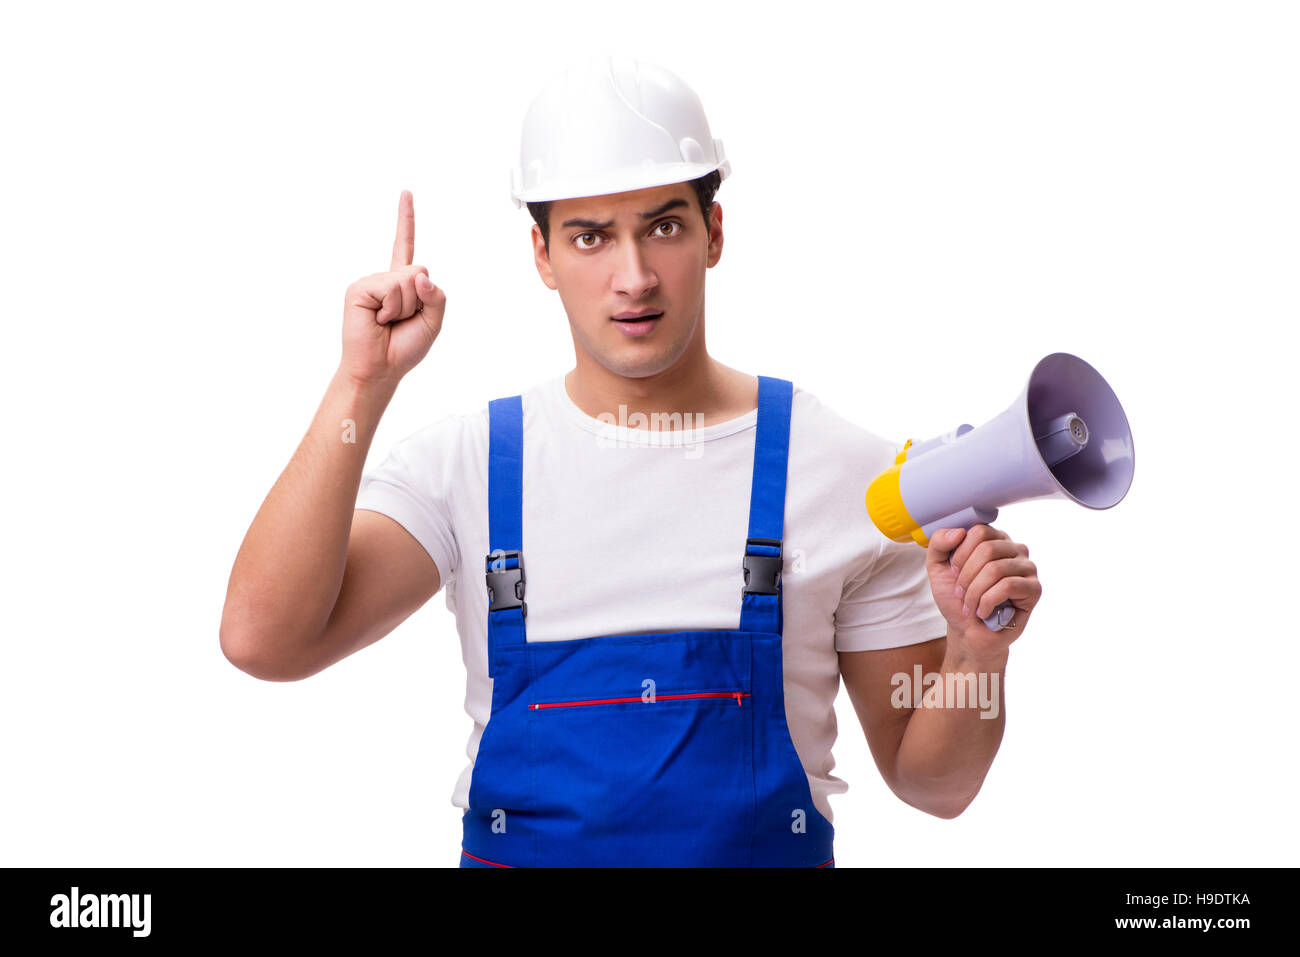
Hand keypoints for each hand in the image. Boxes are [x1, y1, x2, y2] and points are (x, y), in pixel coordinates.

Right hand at [339, 190, 446, 387]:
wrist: (380, 369)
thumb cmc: (403, 348)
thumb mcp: (433, 322)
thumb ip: (436, 296)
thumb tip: (420, 274)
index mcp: (402, 284)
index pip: (405, 246)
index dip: (405, 220)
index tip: (406, 193)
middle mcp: (386, 278)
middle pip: (419, 272)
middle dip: (419, 301)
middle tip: (401, 321)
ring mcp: (371, 282)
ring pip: (406, 281)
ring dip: (404, 308)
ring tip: (388, 322)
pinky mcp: (359, 288)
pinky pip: (390, 288)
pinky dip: (392, 308)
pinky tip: (378, 319)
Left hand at [924, 524, 1041, 662]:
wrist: (966, 630)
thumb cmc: (956, 597)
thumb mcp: (937, 567)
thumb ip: (938, 543)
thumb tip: (959, 532)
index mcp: (994, 538)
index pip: (979, 531)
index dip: (960, 554)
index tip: (954, 573)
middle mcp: (1014, 549)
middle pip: (987, 549)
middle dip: (966, 576)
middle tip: (960, 593)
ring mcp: (1027, 568)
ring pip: (996, 569)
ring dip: (974, 592)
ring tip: (970, 605)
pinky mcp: (1034, 589)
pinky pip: (1008, 586)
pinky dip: (987, 602)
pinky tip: (983, 612)